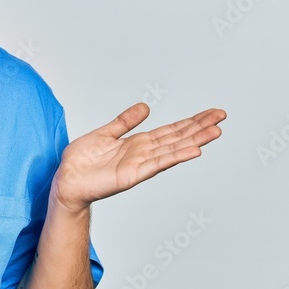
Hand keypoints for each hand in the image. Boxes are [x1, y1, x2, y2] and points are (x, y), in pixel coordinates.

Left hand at [51, 102, 226, 212]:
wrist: (66, 181)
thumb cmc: (81, 162)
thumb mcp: (104, 134)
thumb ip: (124, 122)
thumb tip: (145, 107)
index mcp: (138, 144)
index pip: (170, 130)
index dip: (191, 122)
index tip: (211, 113)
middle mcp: (143, 154)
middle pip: (177, 138)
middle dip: (200, 127)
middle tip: (222, 116)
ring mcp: (140, 165)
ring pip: (173, 149)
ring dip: (195, 141)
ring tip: (216, 131)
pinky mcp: (132, 175)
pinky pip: (158, 164)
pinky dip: (175, 157)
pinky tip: (193, 150)